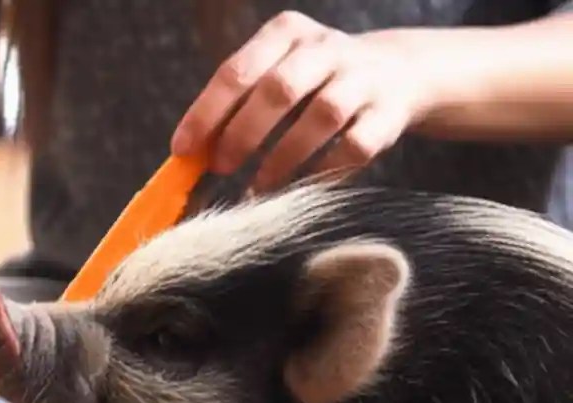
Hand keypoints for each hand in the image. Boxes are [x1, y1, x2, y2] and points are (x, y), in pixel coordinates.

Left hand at [172, 11, 427, 191]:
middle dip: (243, 134)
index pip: (237, 71)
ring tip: (256, 188)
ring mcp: (363, 78)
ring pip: (321, 117)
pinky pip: (354, 146)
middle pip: (279, 90)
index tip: (183, 150)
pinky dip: (324, 171)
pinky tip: (301, 188)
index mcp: (286, 34)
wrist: (399, 71)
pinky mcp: (388, 112)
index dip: (206, 114)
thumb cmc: (313, 80)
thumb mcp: (275, 73)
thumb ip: (236, 104)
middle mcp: (326, 48)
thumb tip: (190, 153)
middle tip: (221, 167)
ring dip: (282, 158)